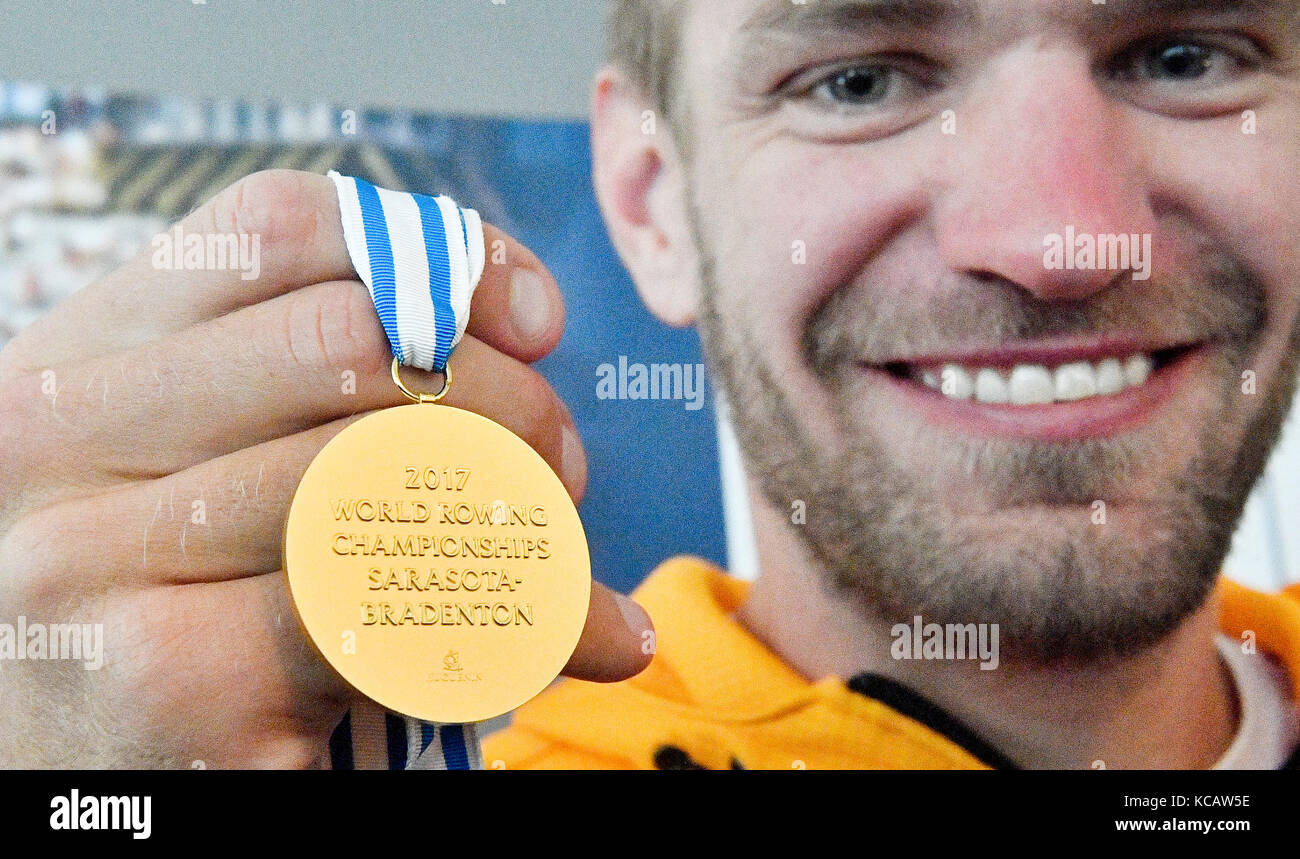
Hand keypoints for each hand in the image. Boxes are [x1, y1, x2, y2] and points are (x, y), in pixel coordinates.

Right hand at [0, 170, 652, 767]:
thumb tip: (505, 325)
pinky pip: (410, 614)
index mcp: (73, 360)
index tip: (535, 319)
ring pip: (386, 473)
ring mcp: (105, 563)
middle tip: (558, 457)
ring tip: (565, 546)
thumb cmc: (138, 599)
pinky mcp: (176, 685)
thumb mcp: (164, 461)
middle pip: (347, 342)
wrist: (37, 764)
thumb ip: (280, 379)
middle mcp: (62, 444)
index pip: (274, 232)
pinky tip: (597, 637)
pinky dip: (543, 623)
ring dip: (524, 507)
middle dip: (502, 395)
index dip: (441, 255)